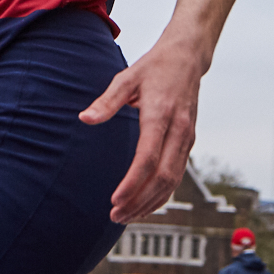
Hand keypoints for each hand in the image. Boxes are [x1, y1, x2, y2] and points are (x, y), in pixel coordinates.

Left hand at [79, 37, 205, 222]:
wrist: (187, 57)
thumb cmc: (154, 67)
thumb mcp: (127, 77)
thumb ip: (106, 101)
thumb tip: (85, 118)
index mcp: (161, 114)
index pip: (148, 158)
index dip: (132, 184)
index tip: (114, 201)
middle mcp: (179, 129)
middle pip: (163, 177)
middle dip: (140, 201)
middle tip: (116, 216)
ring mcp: (187, 137)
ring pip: (173, 181)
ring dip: (151, 202)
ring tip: (127, 216)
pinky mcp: (189, 142)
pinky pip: (178, 174)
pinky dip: (162, 193)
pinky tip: (145, 203)